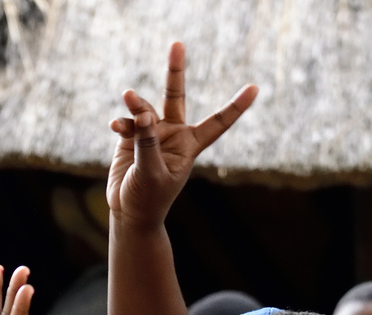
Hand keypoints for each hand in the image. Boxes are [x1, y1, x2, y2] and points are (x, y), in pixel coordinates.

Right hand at [107, 42, 257, 230]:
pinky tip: (116, 125)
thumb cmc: (148, 198)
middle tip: (177, 45)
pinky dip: (122, 122)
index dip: (235, 107)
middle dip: (175, 71)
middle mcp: (173, 134)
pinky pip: (127, 123)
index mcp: (190, 145)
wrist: (128, 212)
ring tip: (128, 97)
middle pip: (175, 96)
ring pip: (145, 110)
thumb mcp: (152, 173)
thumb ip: (148, 144)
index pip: (217, 123)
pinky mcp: (130, 139)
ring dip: (136, 104)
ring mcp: (151, 134)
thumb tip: (144, 115)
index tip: (255, 88)